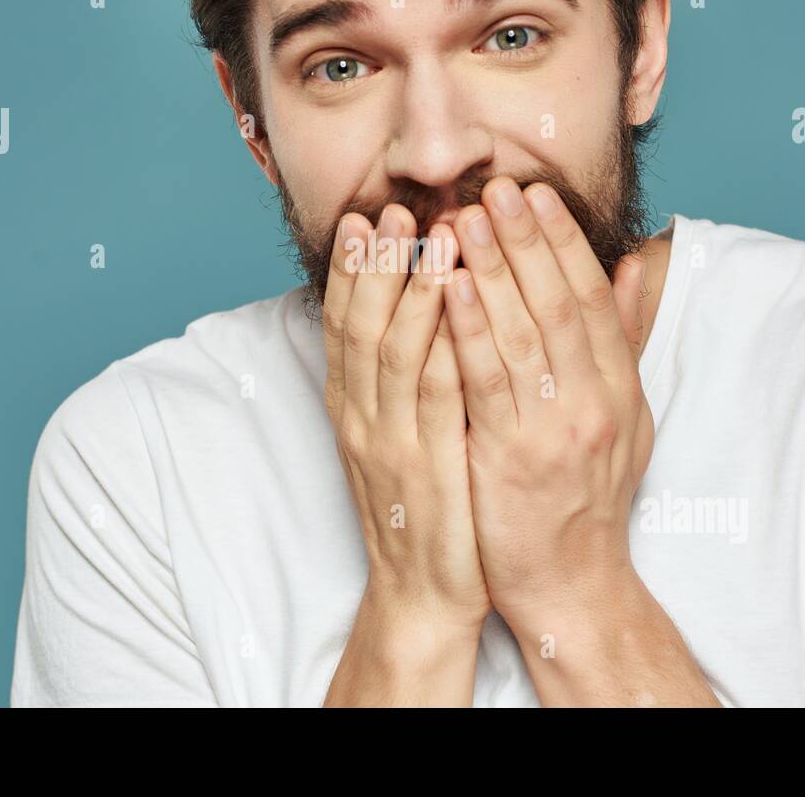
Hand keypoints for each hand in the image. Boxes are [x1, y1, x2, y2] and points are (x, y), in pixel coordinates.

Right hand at [322, 204, 490, 632]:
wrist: (422, 592)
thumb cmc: (423, 506)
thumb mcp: (401, 435)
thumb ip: (406, 376)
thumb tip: (417, 313)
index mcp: (353, 408)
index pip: (344, 326)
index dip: (353, 271)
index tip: (363, 220)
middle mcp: (362, 419)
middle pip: (362, 327)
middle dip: (377, 266)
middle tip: (391, 211)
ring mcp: (391, 443)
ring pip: (395, 352)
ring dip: (413, 290)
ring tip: (432, 237)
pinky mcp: (428, 468)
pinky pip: (436, 397)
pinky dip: (444, 344)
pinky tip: (460, 306)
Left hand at [441, 177, 654, 631]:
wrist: (572, 582)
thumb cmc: (588, 495)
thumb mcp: (625, 416)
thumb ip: (624, 340)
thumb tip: (634, 266)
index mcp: (618, 388)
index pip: (593, 297)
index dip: (564, 241)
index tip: (537, 195)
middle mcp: (594, 401)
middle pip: (559, 302)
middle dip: (526, 239)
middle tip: (497, 186)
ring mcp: (555, 429)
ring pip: (523, 333)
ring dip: (491, 269)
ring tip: (464, 219)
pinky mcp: (511, 456)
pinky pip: (486, 381)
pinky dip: (468, 328)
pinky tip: (446, 287)